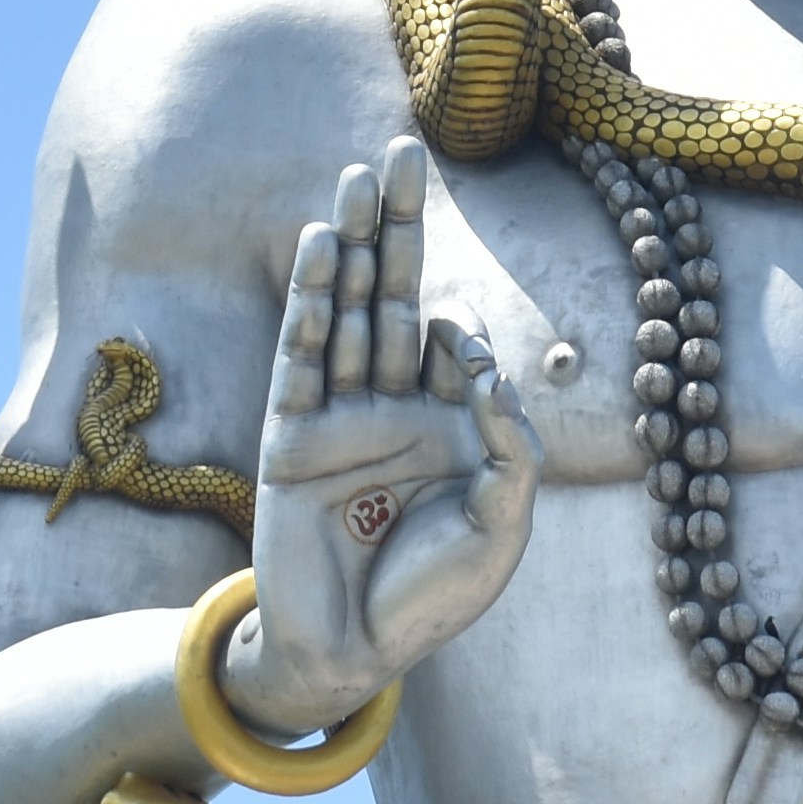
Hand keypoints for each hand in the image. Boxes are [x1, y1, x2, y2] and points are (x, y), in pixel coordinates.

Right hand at [231, 143, 537, 733]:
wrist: (356, 654)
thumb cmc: (433, 599)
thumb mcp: (501, 526)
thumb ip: (511, 446)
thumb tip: (484, 364)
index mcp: (446, 425)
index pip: (450, 341)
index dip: (460, 332)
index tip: (464, 363)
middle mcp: (391, 408)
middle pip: (395, 296)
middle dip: (400, 226)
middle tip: (403, 148)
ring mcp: (338, 418)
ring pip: (348, 312)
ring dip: (354, 243)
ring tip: (360, 174)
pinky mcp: (292, 437)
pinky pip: (303, 355)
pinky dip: (314, 299)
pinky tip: (323, 243)